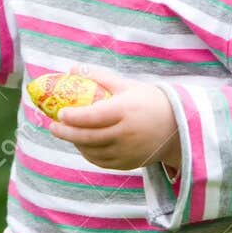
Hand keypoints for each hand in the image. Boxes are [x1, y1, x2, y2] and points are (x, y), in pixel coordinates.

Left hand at [46, 64, 181, 171]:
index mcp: (125, 111)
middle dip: (66, 133)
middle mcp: (126, 133)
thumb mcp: (127, 86)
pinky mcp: (129, 163)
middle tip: (52, 127)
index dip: (73, 117)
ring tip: (67, 134)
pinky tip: (82, 145)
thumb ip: (100, 77)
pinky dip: (89, 154)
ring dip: (76, 144)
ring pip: (93, 151)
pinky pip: (102, 161)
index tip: (59, 113)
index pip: (92, 116)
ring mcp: (127, 151)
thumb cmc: (150, 102)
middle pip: (88, 137)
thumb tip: (72, 69)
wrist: (179, 127)